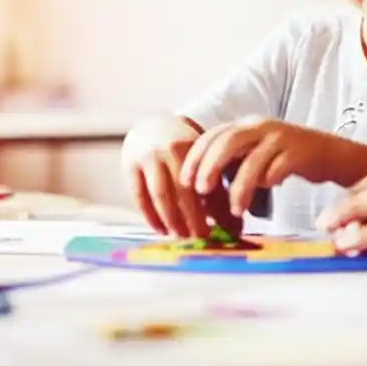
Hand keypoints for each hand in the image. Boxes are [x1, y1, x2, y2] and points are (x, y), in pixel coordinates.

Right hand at [124, 135, 238, 238]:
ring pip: (159, 195)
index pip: (200, 183)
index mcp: (191, 146)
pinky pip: (139, 197)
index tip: (212, 231)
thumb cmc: (185, 150)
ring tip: (181, 237)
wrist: (154, 126)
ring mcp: (146, 157)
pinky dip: (150, 216)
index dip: (207, 210)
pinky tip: (161, 230)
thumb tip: (237, 228)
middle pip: (180, 191)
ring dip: (170, 220)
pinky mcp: (129, 165)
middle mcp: (167, 149)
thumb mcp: (203, 161)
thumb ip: (218, 191)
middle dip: (190, 218)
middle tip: (198, 239)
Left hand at [179, 117, 343, 216]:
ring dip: (240, 186)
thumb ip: (231, 162)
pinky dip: (268, 180)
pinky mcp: (300, 151)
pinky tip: (265, 192)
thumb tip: (200, 188)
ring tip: (235, 209)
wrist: (329, 153)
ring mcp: (282, 137)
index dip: (196, 157)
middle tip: (201, 190)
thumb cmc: (285, 158)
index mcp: (246, 125)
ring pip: (253, 159)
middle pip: (229, 141)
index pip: (213, 135)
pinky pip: (279, 167)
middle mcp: (261, 126)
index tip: (185, 180)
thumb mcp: (254, 154)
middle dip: (210, 166)